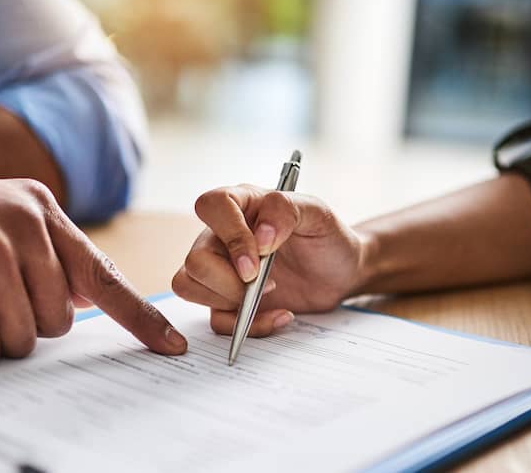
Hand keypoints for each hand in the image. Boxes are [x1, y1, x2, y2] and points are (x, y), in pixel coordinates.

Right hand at [172, 185, 368, 336]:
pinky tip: (279, 314)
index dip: (230, 235)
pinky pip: (216, 320)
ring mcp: (221, 270)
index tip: (258, 259)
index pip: (210, 206)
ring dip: (230, 301)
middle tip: (268, 283)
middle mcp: (222, 236)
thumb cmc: (326, 236)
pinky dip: (248, 325)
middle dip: (229, 281)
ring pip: (189, 286)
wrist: (341, 272)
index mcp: (241, 205)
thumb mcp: (317, 213)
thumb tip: (261, 236)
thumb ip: (286, 211)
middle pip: (196, 259)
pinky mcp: (227, 300)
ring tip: (270, 294)